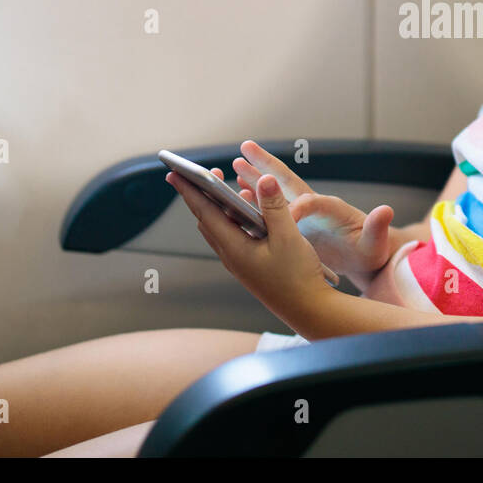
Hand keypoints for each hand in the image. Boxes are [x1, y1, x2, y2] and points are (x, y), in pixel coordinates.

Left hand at [165, 166, 331, 315]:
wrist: (308, 309)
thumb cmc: (298, 277)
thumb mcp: (288, 237)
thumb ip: (275, 206)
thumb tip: (264, 178)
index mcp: (234, 248)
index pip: (205, 212)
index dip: (189, 190)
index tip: (174, 173)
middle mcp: (231, 255)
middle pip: (206, 220)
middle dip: (199, 195)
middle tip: (195, 174)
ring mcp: (239, 262)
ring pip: (218, 228)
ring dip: (215, 206)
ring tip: (217, 187)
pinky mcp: (249, 265)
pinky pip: (232, 236)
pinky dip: (231, 218)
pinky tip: (244, 211)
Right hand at [229, 141, 394, 276]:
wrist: (367, 259)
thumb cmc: (372, 250)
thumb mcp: (375, 242)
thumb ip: (378, 227)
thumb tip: (387, 211)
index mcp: (331, 208)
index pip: (309, 202)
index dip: (295, 209)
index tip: (283, 219)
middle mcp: (314, 205)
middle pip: (287, 181)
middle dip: (266, 164)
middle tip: (245, 147)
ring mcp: (302, 214)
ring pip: (274, 191)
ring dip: (255, 178)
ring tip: (234, 164)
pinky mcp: (294, 224)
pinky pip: (269, 210)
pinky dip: (254, 200)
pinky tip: (238, 195)